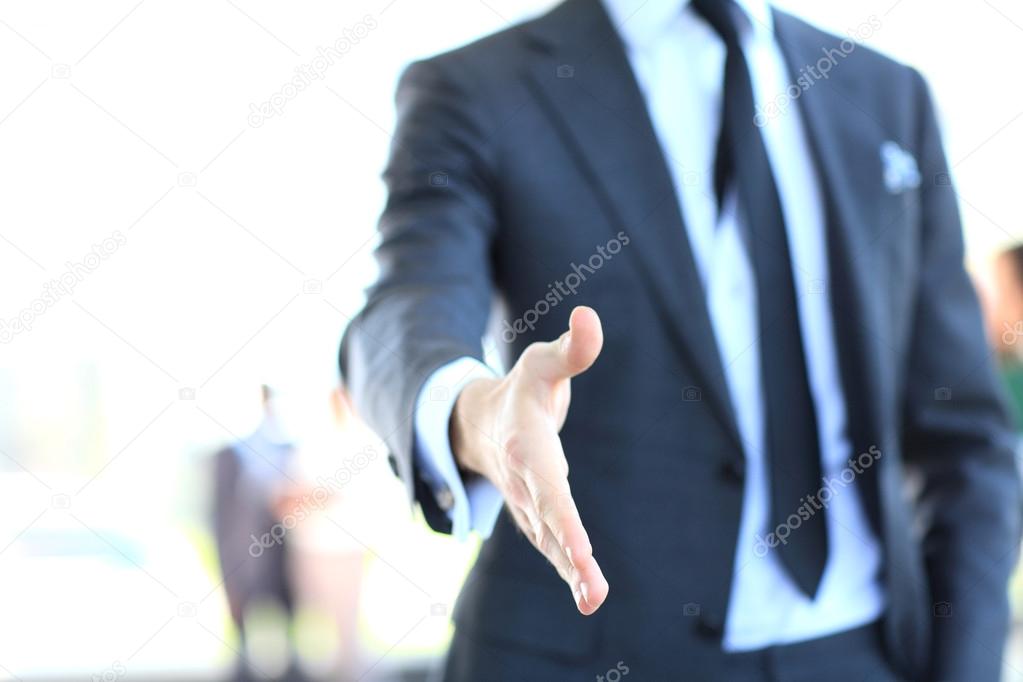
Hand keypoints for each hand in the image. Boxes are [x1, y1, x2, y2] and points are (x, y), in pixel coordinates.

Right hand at [451, 306, 608, 614]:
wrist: (479, 423)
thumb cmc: (521, 389)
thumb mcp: (542, 362)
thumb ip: (572, 348)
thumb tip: (590, 316)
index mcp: (527, 448)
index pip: (550, 488)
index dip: (566, 520)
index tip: (583, 550)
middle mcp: (524, 482)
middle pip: (550, 524)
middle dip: (570, 559)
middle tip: (594, 595)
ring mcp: (526, 502)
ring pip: (550, 542)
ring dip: (571, 573)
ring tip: (593, 601)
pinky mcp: (534, 515)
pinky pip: (551, 544)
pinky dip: (566, 568)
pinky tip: (586, 592)